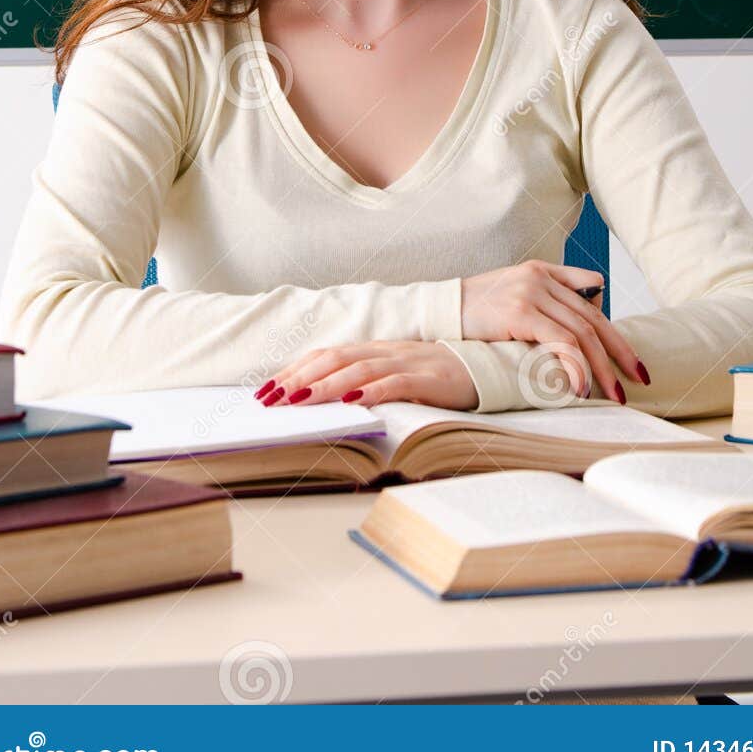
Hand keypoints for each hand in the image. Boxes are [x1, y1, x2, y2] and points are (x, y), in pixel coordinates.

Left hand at [255, 341, 478, 409]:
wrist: (487, 366)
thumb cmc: (438, 377)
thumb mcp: (397, 376)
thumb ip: (367, 381)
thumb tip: (324, 400)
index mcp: (375, 351)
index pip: (326, 355)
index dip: (295, 370)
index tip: (265, 389)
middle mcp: (387, 351)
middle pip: (334, 359)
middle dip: (299, 377)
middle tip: (270, 398)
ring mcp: (408, 362)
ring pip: (359, 368)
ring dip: (325, 384)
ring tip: (299, 400)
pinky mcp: (430, 377)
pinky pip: (397, 382)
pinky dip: (372, 390)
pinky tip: (353, 400)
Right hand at [461, 259, 647, 400]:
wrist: (437, 309)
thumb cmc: (473, 310)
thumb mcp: (513, 296)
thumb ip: (546, 301)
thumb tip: (584, 322)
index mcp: (543, 271)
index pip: (592, 299)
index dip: (614, 331)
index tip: (630, 361)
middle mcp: (541, 277)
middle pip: (593, 318)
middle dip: (620, 352)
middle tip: (639, 380)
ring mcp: (531, 292)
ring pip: (582, 333)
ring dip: (602, 367)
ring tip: (613, 395)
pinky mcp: (520, 311)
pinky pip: (561, 341)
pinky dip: (577, 366)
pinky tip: (582, 388)